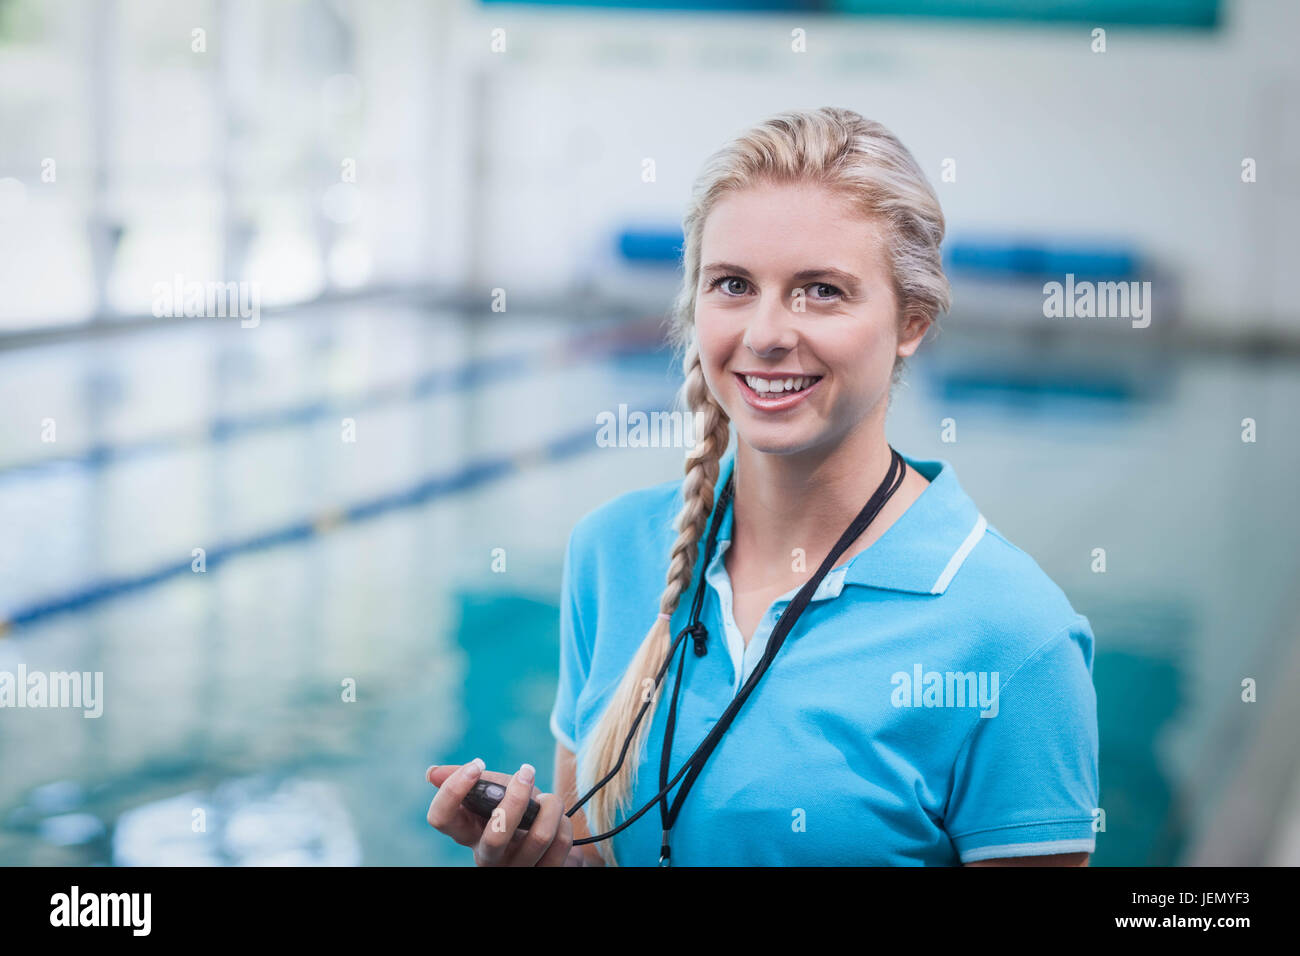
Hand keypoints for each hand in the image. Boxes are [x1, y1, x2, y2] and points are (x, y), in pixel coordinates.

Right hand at [425, 760, 574, 866]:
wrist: (550, 840)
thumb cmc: (518, 812)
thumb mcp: (496, 792)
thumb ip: (473, 781)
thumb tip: (431, 773)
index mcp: (468, 833)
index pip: (441, 819)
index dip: (452, 791)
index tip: (476, 764)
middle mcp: (487, 856)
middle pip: (495, 837)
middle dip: (515, 799)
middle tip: (527, 772)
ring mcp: (515, 869)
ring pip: (537, 839)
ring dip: (551, 808)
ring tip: (550, 800)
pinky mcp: (542, 872)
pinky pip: (559, 846)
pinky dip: (564, 824)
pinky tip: (559, 820)